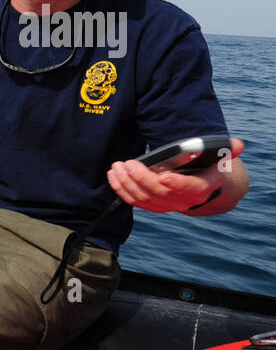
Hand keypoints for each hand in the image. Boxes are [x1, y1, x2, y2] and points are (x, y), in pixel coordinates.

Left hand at [108, 138, 244, 213]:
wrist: (200, 183)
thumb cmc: (207, 166)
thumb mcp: (218, 157)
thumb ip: (226, 149)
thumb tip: (237, 145)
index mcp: (201, 187)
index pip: (190, 188)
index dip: (177, 184)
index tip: (164, 177)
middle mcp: (183, 200)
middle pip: (159, 193)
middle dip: (141, 179)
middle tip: (128, 163)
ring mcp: (166, 205)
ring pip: (143, 198)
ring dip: (126, 183)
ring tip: (117, 167)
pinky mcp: (152, 205)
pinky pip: (134, 201)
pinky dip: (121, 189)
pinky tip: (113, 176)